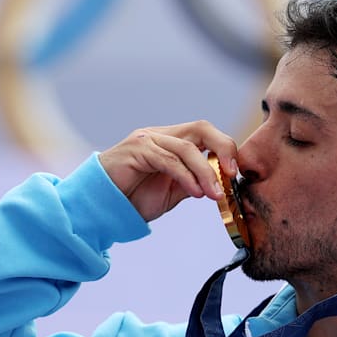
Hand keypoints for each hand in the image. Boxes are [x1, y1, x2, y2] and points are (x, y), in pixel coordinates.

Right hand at [97, 120, 237, 221]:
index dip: (225, 149)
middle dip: (223, 148)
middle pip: (201, 128)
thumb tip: (222, 183)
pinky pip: (168, 160)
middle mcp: (161, 135)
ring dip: (205, 173)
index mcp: (172, 141)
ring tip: (214, 195)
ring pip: (186, 148)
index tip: (236, 173)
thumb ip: (195, 182)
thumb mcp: (173, 191)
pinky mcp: (136, 150)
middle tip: (232, 173)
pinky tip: (196, 192)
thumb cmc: (134, 199)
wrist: (100, 208)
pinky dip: (186, 176)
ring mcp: (147, 139)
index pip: (205, 133)